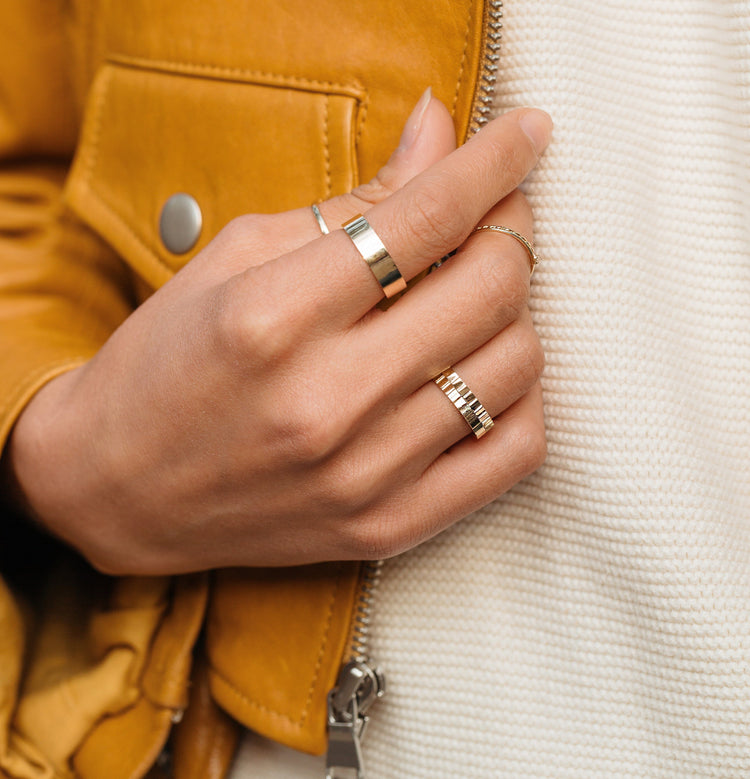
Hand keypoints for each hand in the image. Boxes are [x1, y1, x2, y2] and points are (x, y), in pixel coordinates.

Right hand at [9, 95, 551, 573]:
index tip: (528, 131)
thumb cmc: (167, 362)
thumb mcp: (236, 258)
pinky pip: (514, 455)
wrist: (118, 487)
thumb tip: (438, 129)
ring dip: (517, 310)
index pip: (426, 216)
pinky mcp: (388, 525)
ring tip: (481, 294)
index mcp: (275, 316)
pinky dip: (523, 398)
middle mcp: (326, 400)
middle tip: (499, 212)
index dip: (495, 159)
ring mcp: (364, 474)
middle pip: (489, 288)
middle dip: (513, 228)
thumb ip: (349, 200)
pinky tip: (488, 369)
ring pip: (515, 366)